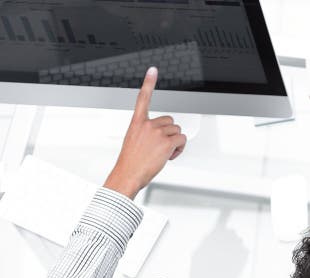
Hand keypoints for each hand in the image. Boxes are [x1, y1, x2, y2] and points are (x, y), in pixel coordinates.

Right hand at [103, 67, 186, 198]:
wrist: (127, 175)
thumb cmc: (130, 163)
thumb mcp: (133, 142)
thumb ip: (145, 134)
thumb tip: (160, 138)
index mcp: (137, 123)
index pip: (143, 98)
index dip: (149, 83)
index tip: (153, 70)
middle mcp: (147, 124)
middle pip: (169, 121)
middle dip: (168, 134)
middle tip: (160, 148)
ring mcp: (157, 133)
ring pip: (177, 131)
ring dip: (174, 143)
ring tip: (162, 154)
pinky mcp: (166, 142)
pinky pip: (181, 140)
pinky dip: (179, 149)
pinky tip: (169, 156)